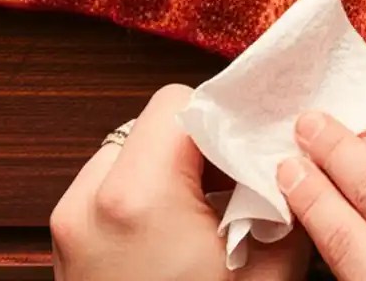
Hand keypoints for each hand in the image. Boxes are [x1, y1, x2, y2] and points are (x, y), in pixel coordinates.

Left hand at [51, 84, 310, 280]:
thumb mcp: (266, 278)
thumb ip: (288, 208)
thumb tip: (299, 166)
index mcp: (137, 199)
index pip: (181, 103)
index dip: (230, 115)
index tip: (262, 139)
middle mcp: (89, 202)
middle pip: (154, 128)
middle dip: (206, 148)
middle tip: (248, 182)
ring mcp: (69, 226)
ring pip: (131, 157)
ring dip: (177, 172)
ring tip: (219, 215)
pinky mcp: (66, 247)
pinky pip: (111, 192)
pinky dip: (150, 198)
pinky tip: (188, 237)